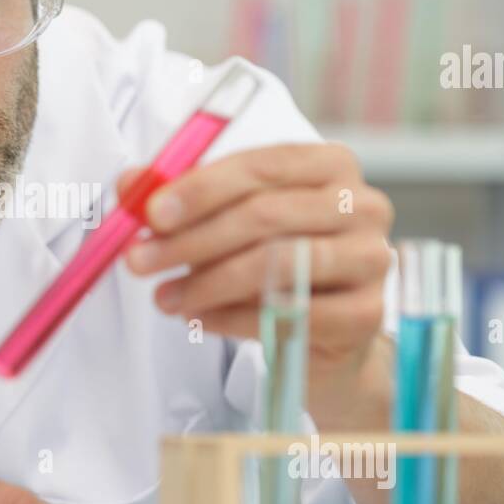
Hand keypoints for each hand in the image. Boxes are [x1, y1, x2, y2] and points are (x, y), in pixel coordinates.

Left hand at [122, 142, 393, 418]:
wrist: (325, 338)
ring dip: (206, 282)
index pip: (260, 166)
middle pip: (265, 215)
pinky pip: (289, 314)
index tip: (151, 213)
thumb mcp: (226, 224)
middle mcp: (361, 205)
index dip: (200, 188)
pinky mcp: (367, 314)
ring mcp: (372, 259)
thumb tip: (131, 184)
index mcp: (330, 165)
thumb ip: (182, 199)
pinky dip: (233, 318)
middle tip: (140, 262)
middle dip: (192, 240)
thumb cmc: (274, 265)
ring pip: (276, 264)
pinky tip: (199, 319)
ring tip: (165, 297)